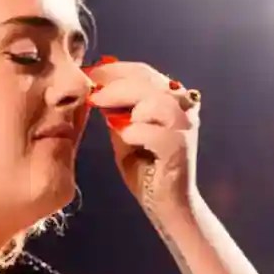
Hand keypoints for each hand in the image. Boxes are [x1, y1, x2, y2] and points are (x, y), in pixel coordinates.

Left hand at [85, 58, 200, 215]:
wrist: (165, 203)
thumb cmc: (145, 167)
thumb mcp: (125, 131)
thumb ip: (116, 109)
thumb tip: (95, 86)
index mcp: (172, 98)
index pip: (142, 72)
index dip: (113, 70)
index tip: (87, 73)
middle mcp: (184, 107)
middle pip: (147, 80)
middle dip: (114, 85)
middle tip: (92, 94)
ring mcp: (185, 126)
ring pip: (154, 100)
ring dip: (127, 105)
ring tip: (112, 120)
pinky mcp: (181, 147)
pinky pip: (152, 131)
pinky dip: (133, 132)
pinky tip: (126, 139)